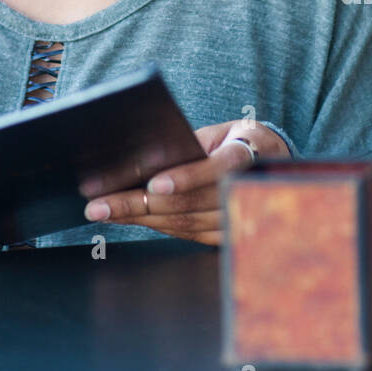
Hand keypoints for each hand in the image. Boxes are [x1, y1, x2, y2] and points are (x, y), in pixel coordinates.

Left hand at [82, 121, 289, 245]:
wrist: (271, 164)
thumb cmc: (238, 141)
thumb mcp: (222, 133)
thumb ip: (192, 145)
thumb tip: (148, 155)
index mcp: (248, 155)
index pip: (219, 168)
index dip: (188, 177)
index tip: (155, 184)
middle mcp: (245, 192)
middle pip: (190, 203)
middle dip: (139, 204)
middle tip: (100, 204)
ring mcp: (237, 220)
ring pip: (184, 223)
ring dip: (138, 218)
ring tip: (103, 211)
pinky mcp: (226, 238)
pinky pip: (187, 234)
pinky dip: (154, 226)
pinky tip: (126, 219)